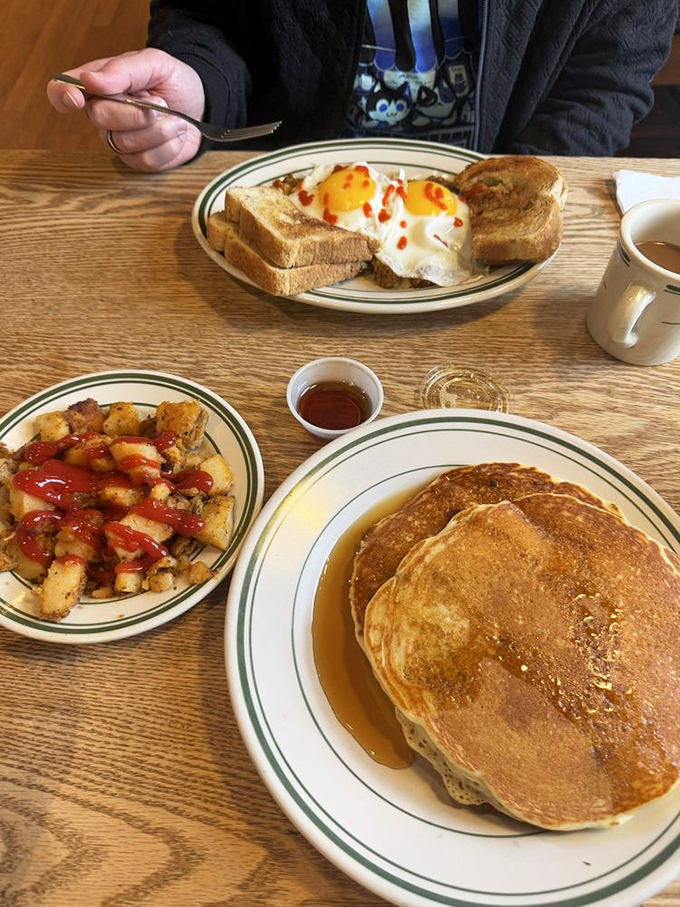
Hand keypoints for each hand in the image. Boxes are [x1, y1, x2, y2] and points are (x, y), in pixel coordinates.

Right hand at [47, 48, 204, 171]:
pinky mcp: (136, 161)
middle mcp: (101, 114)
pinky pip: (144, 161)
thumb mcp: (154, 63)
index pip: (60, 90)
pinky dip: (167, 147)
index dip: (62, 96)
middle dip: (136, 112)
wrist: (200, 106)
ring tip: (174, 117)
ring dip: (159, 130)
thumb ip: (124, 70)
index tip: (78, 99)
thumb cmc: (172, 81)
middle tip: (160, 101)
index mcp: (97, 85)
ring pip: (124, 144)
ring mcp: (117, 140)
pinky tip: (175, 134)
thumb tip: (90, 81)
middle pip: (100, 119)